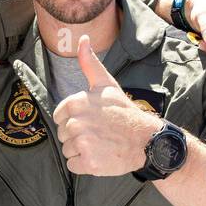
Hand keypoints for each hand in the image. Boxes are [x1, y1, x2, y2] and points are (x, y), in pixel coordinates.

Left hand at [53, 35, 160, 175]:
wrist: (146, 139)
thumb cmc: (124, 112)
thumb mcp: (106, 84)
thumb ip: (89, 63)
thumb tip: (82, 39)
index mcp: (76, 103)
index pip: (59, 117)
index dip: (74, 120)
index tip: (92, 120)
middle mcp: (77, 122)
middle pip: (63, 135)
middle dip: (78, 136)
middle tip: (99, 133)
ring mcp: (83, 142)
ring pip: (68, 150)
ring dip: (81, 151)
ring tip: (101, 144)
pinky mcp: (89, 162)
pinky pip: (74, 165)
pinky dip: (85, 165)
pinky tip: (101, 156)